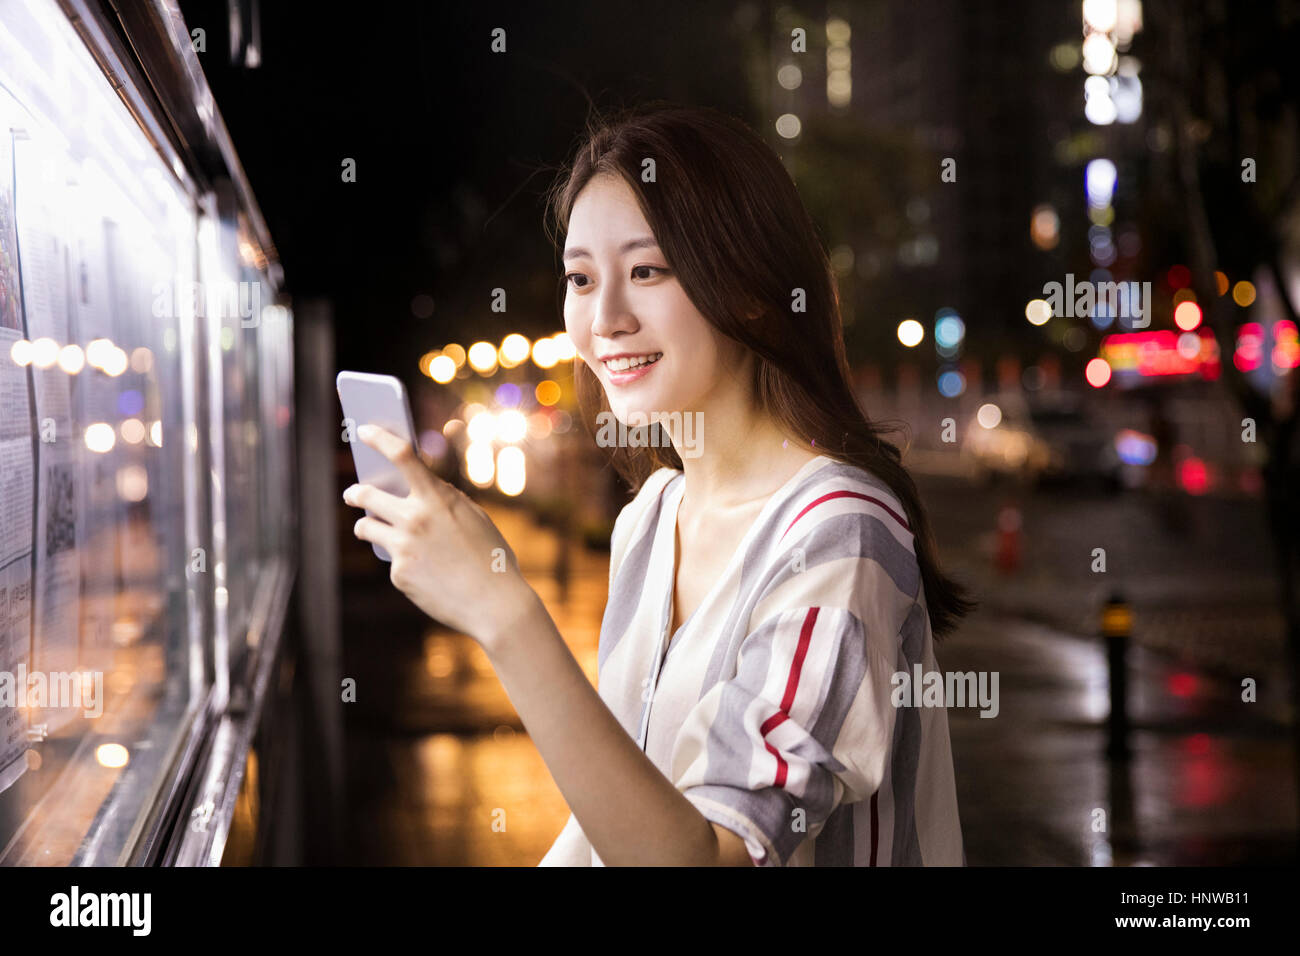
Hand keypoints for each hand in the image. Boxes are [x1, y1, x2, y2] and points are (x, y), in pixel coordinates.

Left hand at [344, 424, 537, 645]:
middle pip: (366, 494)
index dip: (378, 438)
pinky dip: (400, 560)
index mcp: (438, 498)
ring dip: (365, 525)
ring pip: (365, 527)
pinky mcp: (399, 575)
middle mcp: (415, 519)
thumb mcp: (473, 517)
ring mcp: (404, 547)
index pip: (401, 455)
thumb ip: (445, 498)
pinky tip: (420, 570)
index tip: (364, 431)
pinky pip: (389, 559)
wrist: (495, 604)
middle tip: (352, 494)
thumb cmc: (491, 557)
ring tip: (368, 527)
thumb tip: (417, 486)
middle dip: (355, 493)